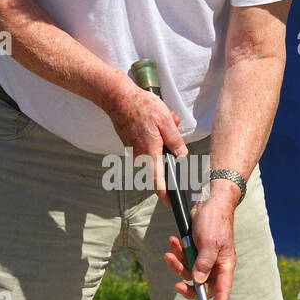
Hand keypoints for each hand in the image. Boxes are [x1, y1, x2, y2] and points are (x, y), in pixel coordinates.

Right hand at [103, 79, 185, 204]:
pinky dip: (153, 132)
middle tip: (171, 124)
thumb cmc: (142, 107)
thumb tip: (182, 155)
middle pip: (160, 158)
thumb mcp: (166, 121)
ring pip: (155, 148)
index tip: (169, 202)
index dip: (165, 193)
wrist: (117, 97)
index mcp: (150, 152)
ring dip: (162, 135)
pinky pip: (147, 141)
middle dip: (169, 145)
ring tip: (160, 117)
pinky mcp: (130, 142)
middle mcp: (139, 155)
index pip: (158, 180)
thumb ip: (176, 141)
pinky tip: (151, 118)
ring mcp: (133, 149)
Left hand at [163, 193, 236, 299]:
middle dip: (186, 285)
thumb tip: (198, 282)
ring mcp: (204, 258)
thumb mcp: (209, 243)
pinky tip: (173, 242)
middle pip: (200, 286)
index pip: (222, 293)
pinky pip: (183, 259)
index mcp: (224, 266)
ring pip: (188, 272)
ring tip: (170, 250)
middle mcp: (215, 265)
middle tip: (176, 285)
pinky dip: (176, 252)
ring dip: (177, 263)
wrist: (209, 200)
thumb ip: (203, 263)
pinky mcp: (195, 250)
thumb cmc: (215, 221)